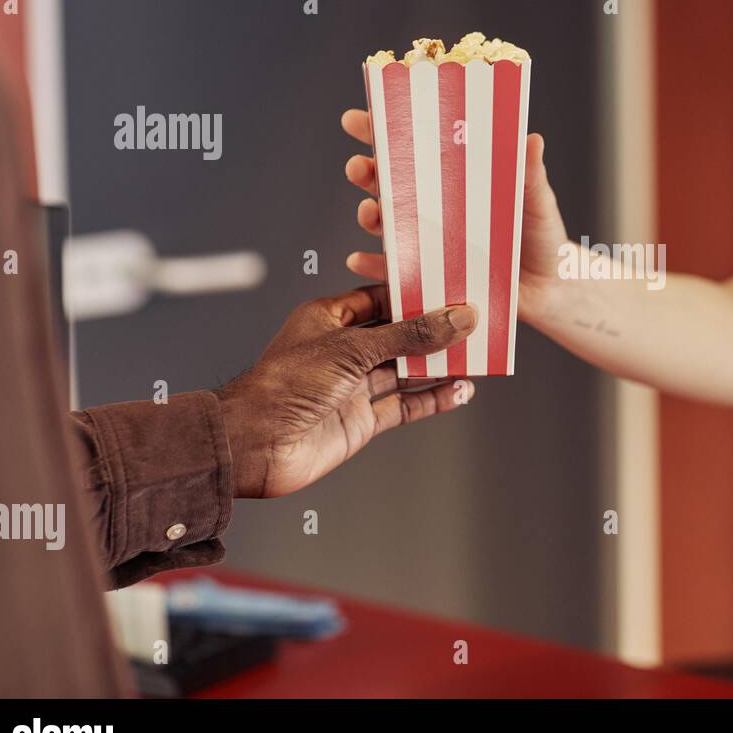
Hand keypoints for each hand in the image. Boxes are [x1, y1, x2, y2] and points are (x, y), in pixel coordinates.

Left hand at [216, 285, 476, 497]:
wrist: (254, 444)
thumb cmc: (285, 384)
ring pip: (406, 370)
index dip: (416, 294)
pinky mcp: (361, 420)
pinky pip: (405, 405)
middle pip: (399, 335)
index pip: (380, 298)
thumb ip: (410, 335)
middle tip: (474, 322)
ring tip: (478, 356)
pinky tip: (460, 391)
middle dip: (435, 330)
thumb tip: (457, 319)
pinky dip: (434, 399)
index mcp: (330, 318)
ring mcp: (353, 386)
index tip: (452, 288)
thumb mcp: (354, 347)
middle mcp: (343, 350)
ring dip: (440, 365)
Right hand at [339, 109, 569, 324]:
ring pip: (388, 225)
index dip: (384, 131)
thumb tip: (532, 139)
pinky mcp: (432, 278)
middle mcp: (436, 209)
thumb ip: (531, 175)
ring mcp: (431, 243)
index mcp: (456, 179)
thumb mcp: (538, 203)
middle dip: (367, 172)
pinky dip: (375, 267)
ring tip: (369, 213)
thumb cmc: (542, 236)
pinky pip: (396, 273)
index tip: (360, 119)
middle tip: (359, 167)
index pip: (415, 148)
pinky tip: (360, 259)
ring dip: (370, 216)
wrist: (551, 288)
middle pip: (390, 183)